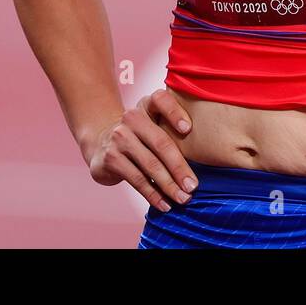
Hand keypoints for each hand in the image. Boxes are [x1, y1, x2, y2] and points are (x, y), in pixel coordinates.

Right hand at [84, 89, 199, 211]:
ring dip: (169, 186)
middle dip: (179, 168)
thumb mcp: (152, 124)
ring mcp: (119, 138)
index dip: (174, 112)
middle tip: (193, 186)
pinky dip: (153, 195)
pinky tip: (164, 204)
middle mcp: (131, 118)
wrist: (101, 143)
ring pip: (150, 165)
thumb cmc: (139, 136)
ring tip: (183, 198)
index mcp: (146, 105)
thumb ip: (172, 131)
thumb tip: (204, 159)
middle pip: (161, 142)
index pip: (160, 100)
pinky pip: (137, 179)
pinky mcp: (111, 158)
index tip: (188, 129)